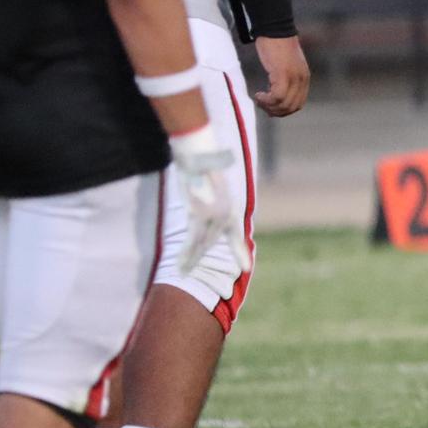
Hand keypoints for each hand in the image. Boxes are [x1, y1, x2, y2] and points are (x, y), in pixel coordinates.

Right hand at [170, 125, 243, 275]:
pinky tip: (181, 265)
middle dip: (201, 256)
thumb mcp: (215, 185)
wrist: (200, 154)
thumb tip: (203, 208)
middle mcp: (225, 215)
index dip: (240, 252)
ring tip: (184, 274)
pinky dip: (185, 254)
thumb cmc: (205, 165)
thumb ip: (212, 200)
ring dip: (191, 260)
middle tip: (190, 270)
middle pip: (212, 241)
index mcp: (231, 208)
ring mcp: (212, 216)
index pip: (236, 236)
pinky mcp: (197, 214)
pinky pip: (191, 239)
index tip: (246, 268)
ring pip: (201, 244)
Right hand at [253, 35, 309, 116]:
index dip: (283, 111)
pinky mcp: (283, 74)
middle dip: (275, 111)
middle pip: (291, 107)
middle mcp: (302, 80)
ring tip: (259, 100)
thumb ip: (285, 79)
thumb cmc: (276, 45)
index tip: (270, 108)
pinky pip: (277, 96)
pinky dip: (266, 100)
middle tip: (262, 105)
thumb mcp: (285, 65)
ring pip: (284, 104)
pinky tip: (258, 95)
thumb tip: (277, 94)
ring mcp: (293, 77)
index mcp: (304, 78)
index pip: (298, 104)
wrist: (274, 29)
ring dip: (269, 106)